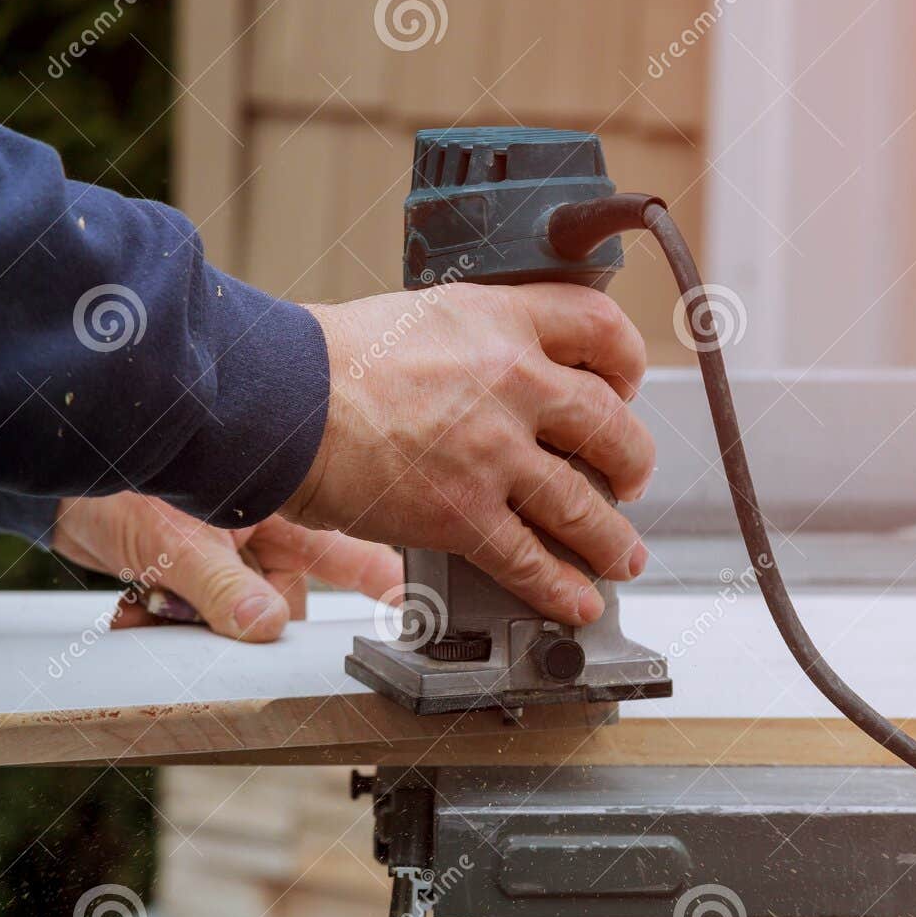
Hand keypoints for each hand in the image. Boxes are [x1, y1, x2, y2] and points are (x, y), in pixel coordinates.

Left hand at [53, 492, 401, 641]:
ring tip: (153, 608)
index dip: (384, 582)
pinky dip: (171, 627)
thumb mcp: (174, 540)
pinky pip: (203, 622)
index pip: (349, 551)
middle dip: (248, 619)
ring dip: (200, 626)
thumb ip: (222, 588)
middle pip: (286, 604)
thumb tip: (266, 628)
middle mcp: (266, 533)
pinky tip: (139, 614)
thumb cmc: (119, 484)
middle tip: (204, 614)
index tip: (415, 609)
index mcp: (282, 506)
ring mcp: (232, 558)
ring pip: (242, 619)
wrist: (56, 489)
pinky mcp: (197, 579)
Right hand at [288, 282, 653, 625]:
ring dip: (610, 538)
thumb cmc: (332, 358)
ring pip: (582, 503)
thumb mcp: (425, 315)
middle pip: (611, 425)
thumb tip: (502, 364)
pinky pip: (528, 559)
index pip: (601, 328)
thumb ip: (477, 339)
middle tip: (632, 480)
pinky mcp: (463, 513)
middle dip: (633, 461)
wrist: (282, 402)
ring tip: (621, 556)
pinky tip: (575, 601)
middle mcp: (514, 382)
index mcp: (504, 322)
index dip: (626, 362)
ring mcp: (493, 452)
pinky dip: (559, 587)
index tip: (626, 386)